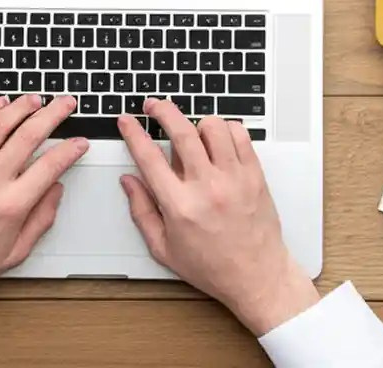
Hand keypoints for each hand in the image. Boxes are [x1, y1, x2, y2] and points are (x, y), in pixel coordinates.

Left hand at [0, 94, 87, 325]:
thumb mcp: (15, 253)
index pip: (50, 166)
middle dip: (53, 114)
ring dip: (20, 106)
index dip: (70, 149)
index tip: (79, 142)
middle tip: (65, 104)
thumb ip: (41, 219)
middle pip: (28, 136)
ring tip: (34, 99)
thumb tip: (56, 189)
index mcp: (10, 207)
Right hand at [118, 99, 319, 335]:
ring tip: (190, 129)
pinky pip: (241, 135)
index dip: (133, 133)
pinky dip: (226, 129)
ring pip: (213, 127)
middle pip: (181, 131)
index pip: (149, 157)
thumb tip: (128, 180)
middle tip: (153, 105)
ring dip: (196, 121)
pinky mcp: (255, 175)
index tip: (126, 121)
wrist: (256, 276)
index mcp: (180, 206)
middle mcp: (207, 187)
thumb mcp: (163, 248)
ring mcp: (234, 178)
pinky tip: (217, 139)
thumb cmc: (211, 266)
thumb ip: (141, 211)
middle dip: (162, 110)